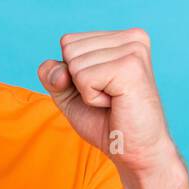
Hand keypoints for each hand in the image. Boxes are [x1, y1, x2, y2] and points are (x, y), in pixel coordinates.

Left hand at [37, 28, 175, 173]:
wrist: (136, 151)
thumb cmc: (106, 122)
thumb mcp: (69, 94)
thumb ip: (53, 75)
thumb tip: (59, 71)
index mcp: (122, 37)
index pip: (68, 41)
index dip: (73, 73)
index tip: (101, 88)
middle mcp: (132, 38)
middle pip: (69, 49)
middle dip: (79, 81)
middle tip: (108, 97)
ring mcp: (133, 50)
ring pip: (75, 64)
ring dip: (87, 92)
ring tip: (114, 101)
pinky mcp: (131, 67)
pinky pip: (84, 79)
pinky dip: (92, 99)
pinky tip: (115, 104)